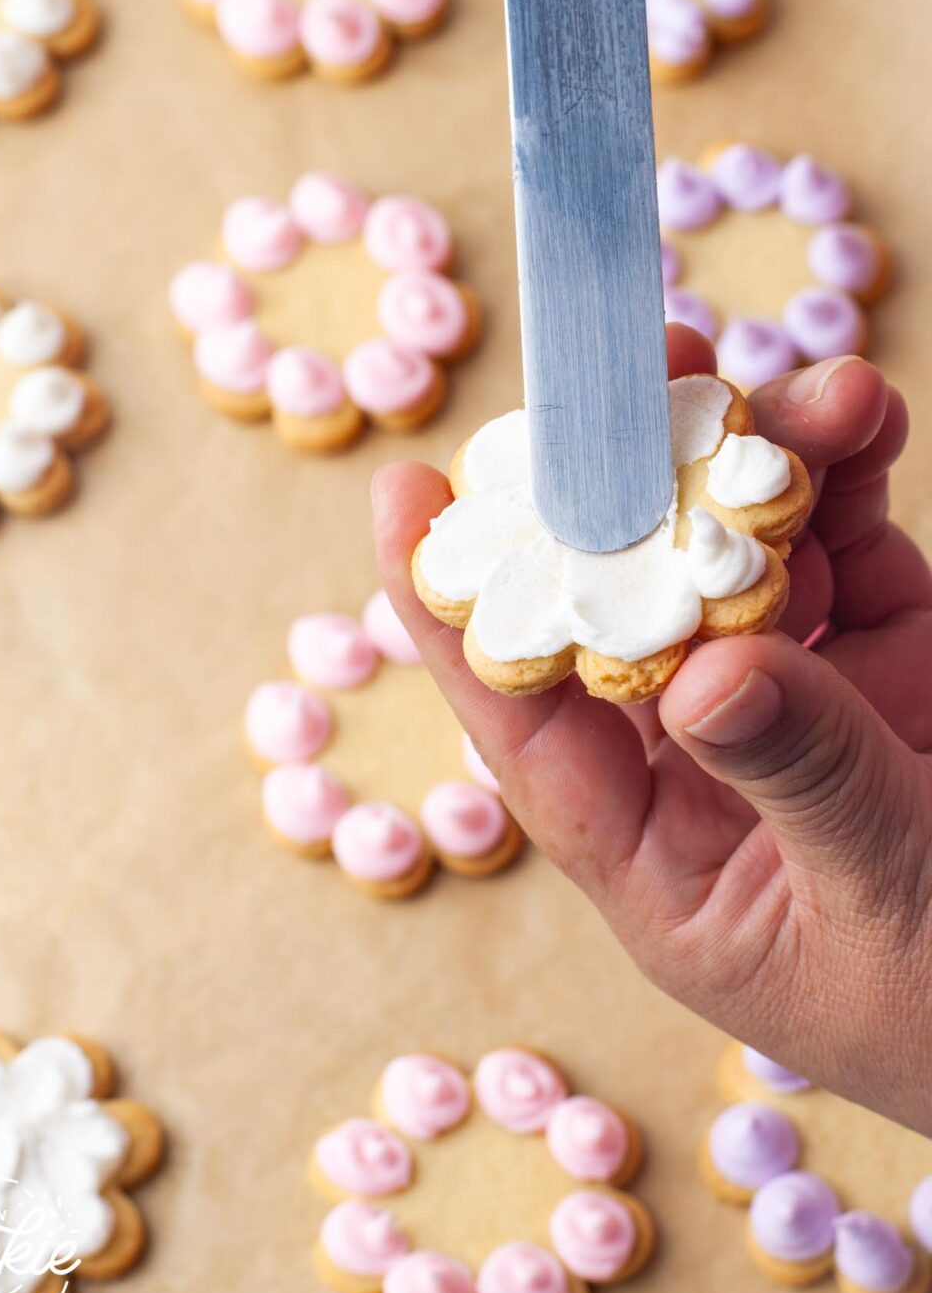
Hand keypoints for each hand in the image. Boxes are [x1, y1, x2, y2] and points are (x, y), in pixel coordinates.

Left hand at [373, 329, 931, 1133]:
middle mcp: (712, 769)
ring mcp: (803, 705)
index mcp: (663, 864)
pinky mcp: (893, 659)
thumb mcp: (884, 906)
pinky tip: (856, 417)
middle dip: (622, 497)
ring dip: (753, 464)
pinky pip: (849, 550)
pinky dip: (847, 479)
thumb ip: (806, 782)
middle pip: (631, 612)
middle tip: (617, 386)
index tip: (409, 494)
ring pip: (741, 559)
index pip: (532, 727)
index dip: (463, 614)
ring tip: (795, 390)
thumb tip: (703, 673)